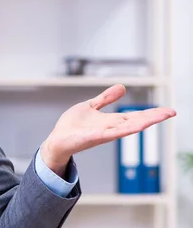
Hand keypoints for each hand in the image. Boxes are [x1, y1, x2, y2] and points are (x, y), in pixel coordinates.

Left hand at [40, 84, 175, 176]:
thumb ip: (105, 98)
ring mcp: (104, 134)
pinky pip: (112, 133)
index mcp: (111, 121)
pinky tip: (136, 127)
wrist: (57, 140)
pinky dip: (124, 130)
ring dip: (144, 122)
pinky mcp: (94, 137)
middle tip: (171, 112)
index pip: (135, 116)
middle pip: (137, 121)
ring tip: (160, 116)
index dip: (152, 113)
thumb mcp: (90, 106)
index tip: (168, 110)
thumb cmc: (72, 126)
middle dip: (154, 117)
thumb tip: (121, 87)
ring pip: (128, 127)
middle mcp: (111, 128)